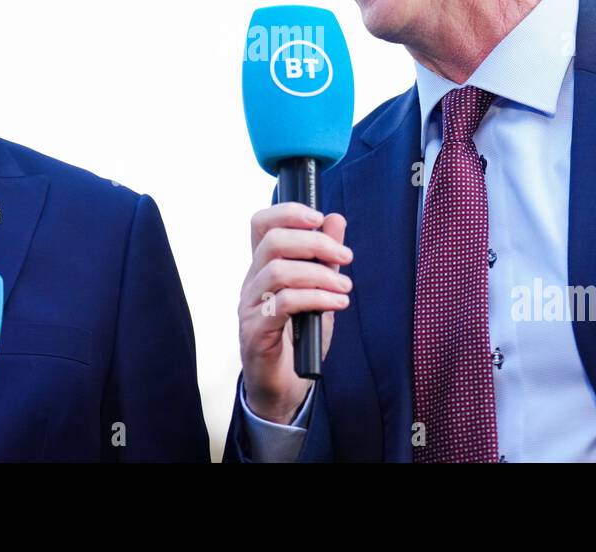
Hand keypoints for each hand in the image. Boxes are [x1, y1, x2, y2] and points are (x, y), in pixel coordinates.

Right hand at [238, 202, 351, 423]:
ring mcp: (250, 305)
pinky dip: (316, 298)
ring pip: (278, 271)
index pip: (261, 224)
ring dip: (320, 275)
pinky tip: (337, 304)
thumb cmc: (300, 335)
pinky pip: (284, 303)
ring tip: (345, 289)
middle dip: (315, 243)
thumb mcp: (319, 288)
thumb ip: (325, 256)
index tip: (319, 217)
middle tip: (345, 257)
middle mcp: (252, 281)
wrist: (286, 384)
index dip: (288, 212)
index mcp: (263, 266)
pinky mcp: (255, 330)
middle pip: (272, 242)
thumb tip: (335, 218)